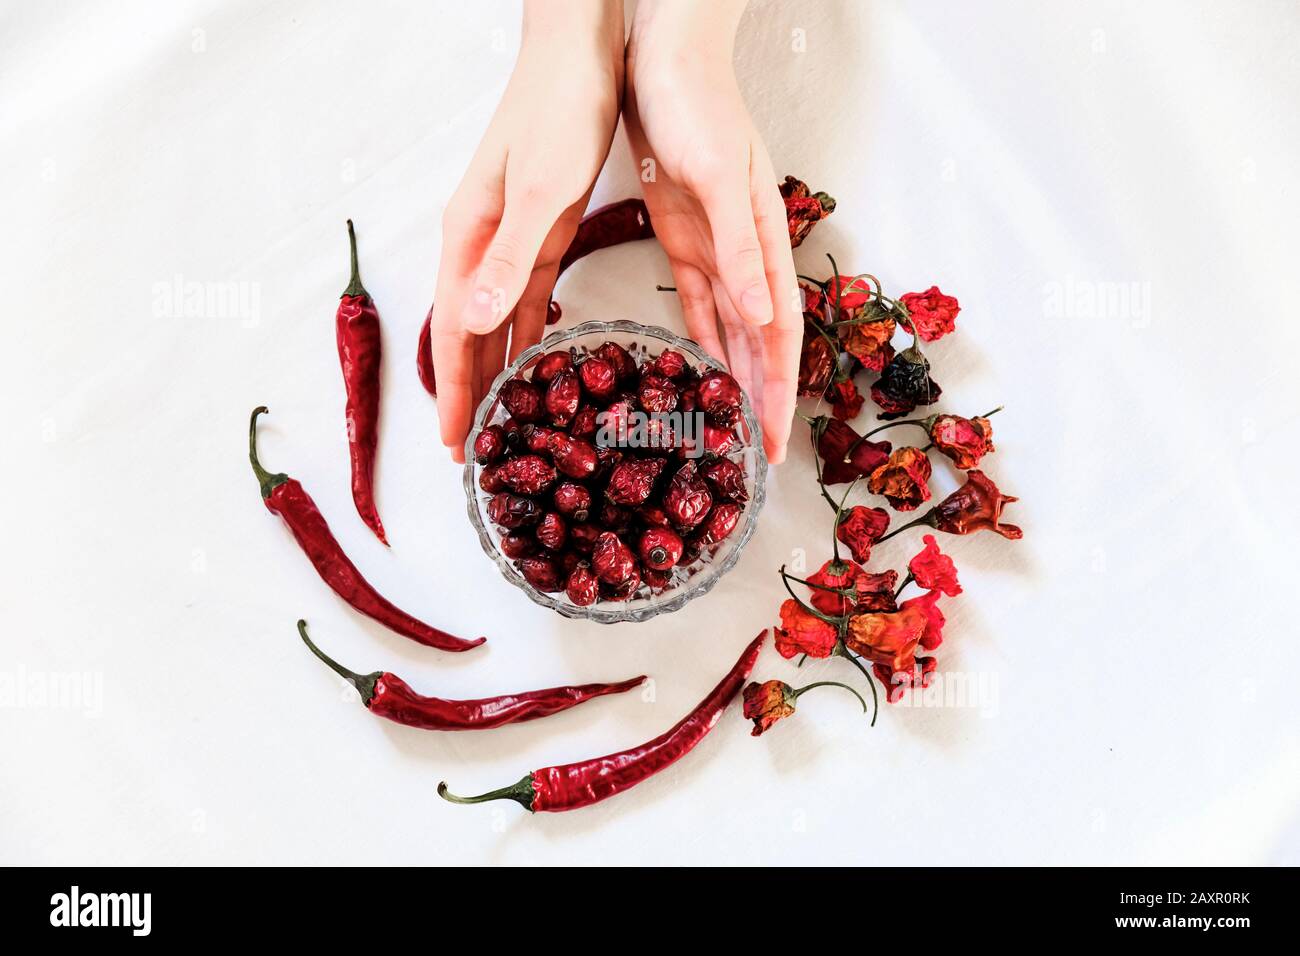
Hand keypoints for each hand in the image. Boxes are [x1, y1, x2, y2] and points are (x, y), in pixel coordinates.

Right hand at [431, 1, 623, 462]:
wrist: (580, 51)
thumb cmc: (557, 110)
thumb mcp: (538, 189)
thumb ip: (508, 257)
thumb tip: (477, 319)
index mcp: (470, 237)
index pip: (454, 330)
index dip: (453, 389)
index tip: (455, 442)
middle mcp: (481, 244)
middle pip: (467, 333)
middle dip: (466, 391)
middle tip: (474, 449)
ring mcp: (509, 238)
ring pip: (495, 320)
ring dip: (495, 369)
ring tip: (500, 418)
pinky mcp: (540, 229)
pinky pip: (527, 296)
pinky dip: (526, 333)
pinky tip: (537, 359)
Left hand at [624, 0, 800, 463]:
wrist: (664, 55)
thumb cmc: (696, 104)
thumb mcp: (718, 176)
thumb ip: (742, 248)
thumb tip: (764, 317)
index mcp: (762, 243)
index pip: (780, 336)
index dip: (782, 394)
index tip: (777, 446)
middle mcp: (747, 255)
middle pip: (761, 344)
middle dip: (763, 401)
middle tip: (757, 457)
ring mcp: (716, 248)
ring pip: (732, 331)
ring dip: (734, 378)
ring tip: (730, 427)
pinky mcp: (684, 236)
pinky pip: (698, 302)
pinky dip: (702, 338)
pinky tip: (698, 368)